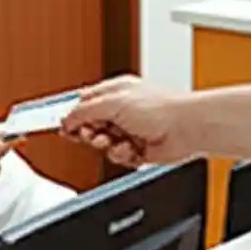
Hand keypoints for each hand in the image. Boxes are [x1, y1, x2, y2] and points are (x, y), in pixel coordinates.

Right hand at [61, 75, 188, 167]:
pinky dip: (122, 155)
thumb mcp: (111, 102)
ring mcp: (128, 130)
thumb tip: (66, 119)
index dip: (71, 116)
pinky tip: (132, 148)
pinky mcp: (136, 149)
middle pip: (89, 126)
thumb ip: (83, 111)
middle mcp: (120, 111)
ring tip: (115, 141)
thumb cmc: (160, 108)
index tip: (64, 126)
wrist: (186, 128)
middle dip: (89, 133)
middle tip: (94, 134)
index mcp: (114, 92)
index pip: (82, 103)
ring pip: (102, 144)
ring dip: (106, 146)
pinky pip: (117, 156)